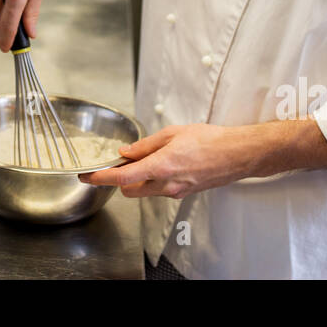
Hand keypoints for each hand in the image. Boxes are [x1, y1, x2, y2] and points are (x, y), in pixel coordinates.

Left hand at [78, 120, 326, 198]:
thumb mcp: (174, 133)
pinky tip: (160, 163)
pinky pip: (159, 189)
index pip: (122, 178)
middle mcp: (167, 184)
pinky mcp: (183, 193)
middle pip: (129, 190)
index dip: (101, 178)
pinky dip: (152, 179)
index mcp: (162, 166)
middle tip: (117, 162)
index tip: (88, 175)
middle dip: (118, 179)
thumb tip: (126, 152)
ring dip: (136, 179)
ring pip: (144, 191)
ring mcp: (176, 192)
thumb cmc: (211, 140)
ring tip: (141, 158)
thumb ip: (146, 144)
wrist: (238, 154)